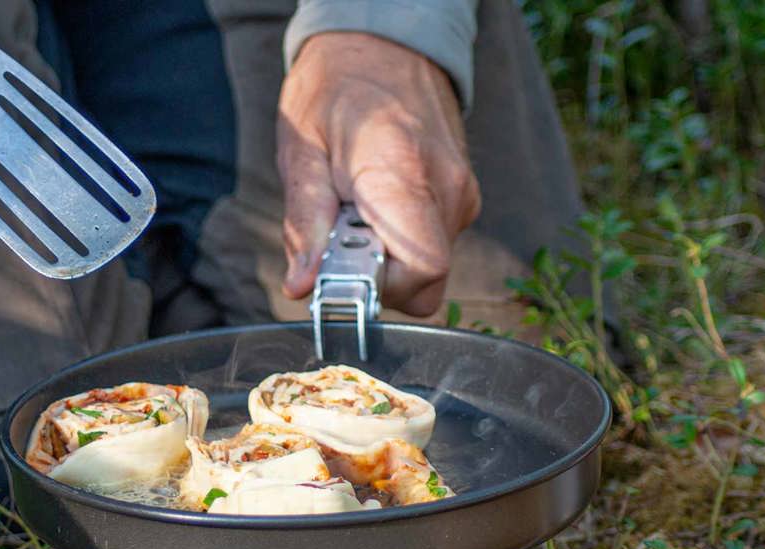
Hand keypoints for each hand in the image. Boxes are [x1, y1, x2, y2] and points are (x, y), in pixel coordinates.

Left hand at [278, 32, 480, 316]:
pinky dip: (400, 239)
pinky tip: (376, 204)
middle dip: (378, 278)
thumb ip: (304, 224)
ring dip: (387, 256)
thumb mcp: (301, 153)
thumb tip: (302, 286)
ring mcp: (462, 193)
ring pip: (429, 266)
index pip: (423, 273)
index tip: (343, 268)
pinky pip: (432, 243)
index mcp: (403, 175)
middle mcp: (447, 189)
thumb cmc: (335, 91)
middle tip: (341, 234)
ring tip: (356, 209)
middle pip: (426, 282)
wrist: (382, 43)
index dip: (381, 288)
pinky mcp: (463, 196)